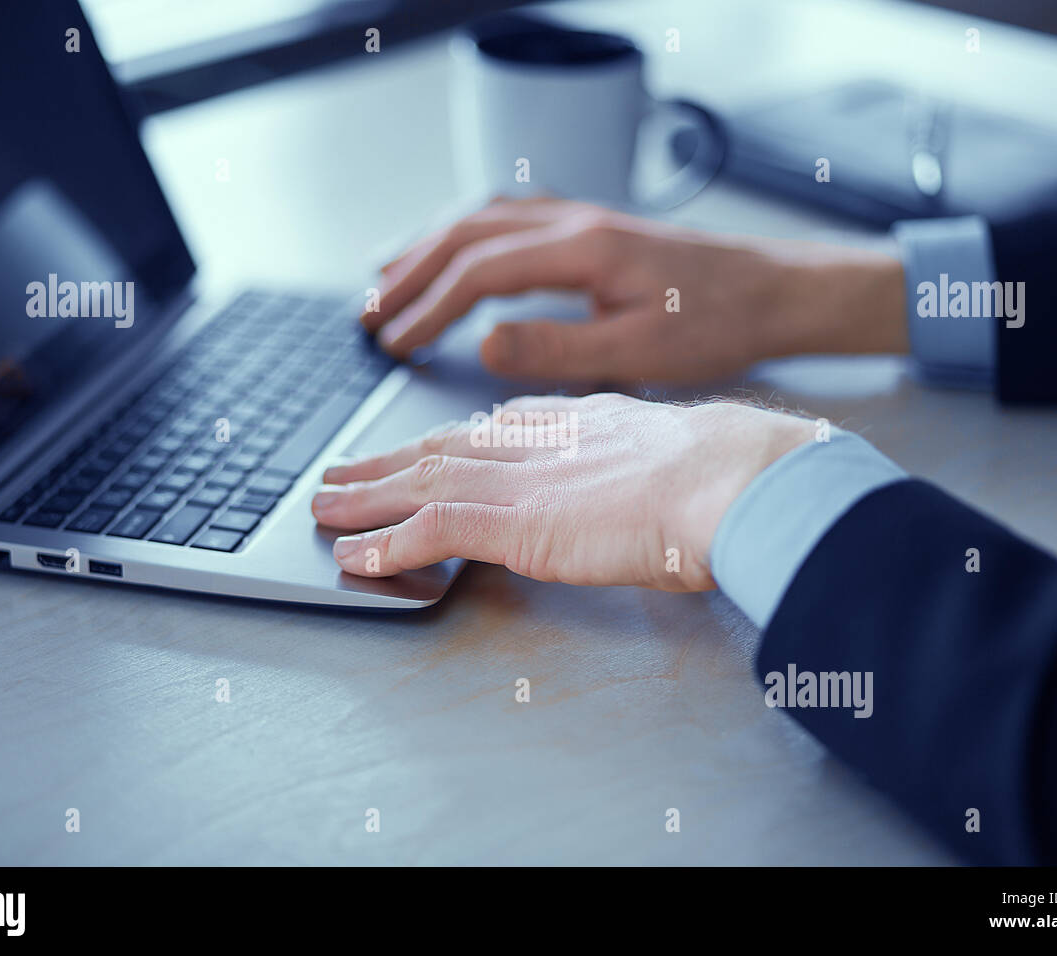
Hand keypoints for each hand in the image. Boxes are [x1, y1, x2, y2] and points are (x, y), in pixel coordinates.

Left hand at [312, 393, 815, 589]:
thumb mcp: (680, 454)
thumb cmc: (730, 474)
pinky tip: (356, 556)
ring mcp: (522, 481)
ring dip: (367, 498)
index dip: (452, 438)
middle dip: (389, 461)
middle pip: (445, 447)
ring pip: (422, 482)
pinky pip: (430, 530)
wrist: (730, 478)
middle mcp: (540, 443)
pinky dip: (387, 544)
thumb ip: (644, 467)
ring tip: (326, 507)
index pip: (498, 426)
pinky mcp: (512, 522)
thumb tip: (651, 490)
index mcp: (581, 422)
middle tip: (346, 470)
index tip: (427, 443)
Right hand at [364, 198, 907, 383]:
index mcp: (582, 249)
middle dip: (411, 273)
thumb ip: (558, 349)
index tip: (395, 342)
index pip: (479, 270)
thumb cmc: (718, 324)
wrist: (775, 291)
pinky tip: (458, 250)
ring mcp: (584, 220)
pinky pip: (513, 217)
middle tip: (369, 312)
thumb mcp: (639, 352)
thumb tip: (482, 345)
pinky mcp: (595, 231)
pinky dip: (470, 235)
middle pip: (467, 232)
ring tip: (387, 278)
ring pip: (486, 218)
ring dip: (431, 246)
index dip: (428, 306)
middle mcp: (575, 223)